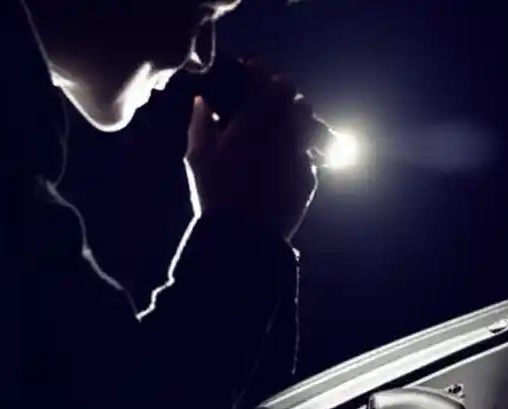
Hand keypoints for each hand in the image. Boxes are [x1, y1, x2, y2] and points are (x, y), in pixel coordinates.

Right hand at [185, 63, 318, 242]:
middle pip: (297, 101)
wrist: (245, 239)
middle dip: (283, 98)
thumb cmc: (216, 196)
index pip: (273, 82)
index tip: (252, 71)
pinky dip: (297, 151)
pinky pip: (308, 154)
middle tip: (265, 103)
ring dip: (295, 122)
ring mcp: (302, 156)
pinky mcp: (310, 178)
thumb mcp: (197, 158)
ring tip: (276, 131)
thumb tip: (203, 102)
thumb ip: (201, 124)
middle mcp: (286, 135)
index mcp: (258, 122)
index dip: (264, 73)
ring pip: (309, 126)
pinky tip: (279, 163)